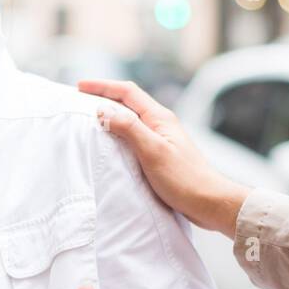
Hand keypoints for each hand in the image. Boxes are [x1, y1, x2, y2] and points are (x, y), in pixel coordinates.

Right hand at [80, 79, 250, 237]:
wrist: (208, 202)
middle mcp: (161, 124)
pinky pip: (134, 136)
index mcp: (159, 118)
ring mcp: (161, 139)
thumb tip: (103, 110)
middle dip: (104, 96)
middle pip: (129, 102)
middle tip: (81, 98)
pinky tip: (110, 142)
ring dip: (111, 114)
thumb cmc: (184, 179)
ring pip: (131, 119)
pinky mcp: (160, 154)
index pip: (127, 92)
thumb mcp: (152, 151)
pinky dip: (118, 132)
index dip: (103, 86)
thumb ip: (128, 128)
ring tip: (91, 117)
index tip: (80, 86)